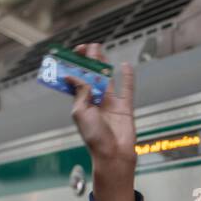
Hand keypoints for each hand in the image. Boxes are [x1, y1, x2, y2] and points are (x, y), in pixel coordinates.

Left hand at [66, 43, 134, 200]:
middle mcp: (95, 101)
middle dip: (89, 61)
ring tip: (100, 49)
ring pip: (107, 78)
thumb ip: (80, 92)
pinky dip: (127, 77)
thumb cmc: (94, 137)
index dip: (75, 66)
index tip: (76, 53)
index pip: (77, 80)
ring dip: (103, 64)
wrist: (113, 153)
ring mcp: (110, 103)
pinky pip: (127, 89)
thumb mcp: (81, 112)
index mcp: (82, 103)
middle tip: (89, 46)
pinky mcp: (125, 107)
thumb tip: (72, 75)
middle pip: (91, 76)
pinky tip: (125, 65)